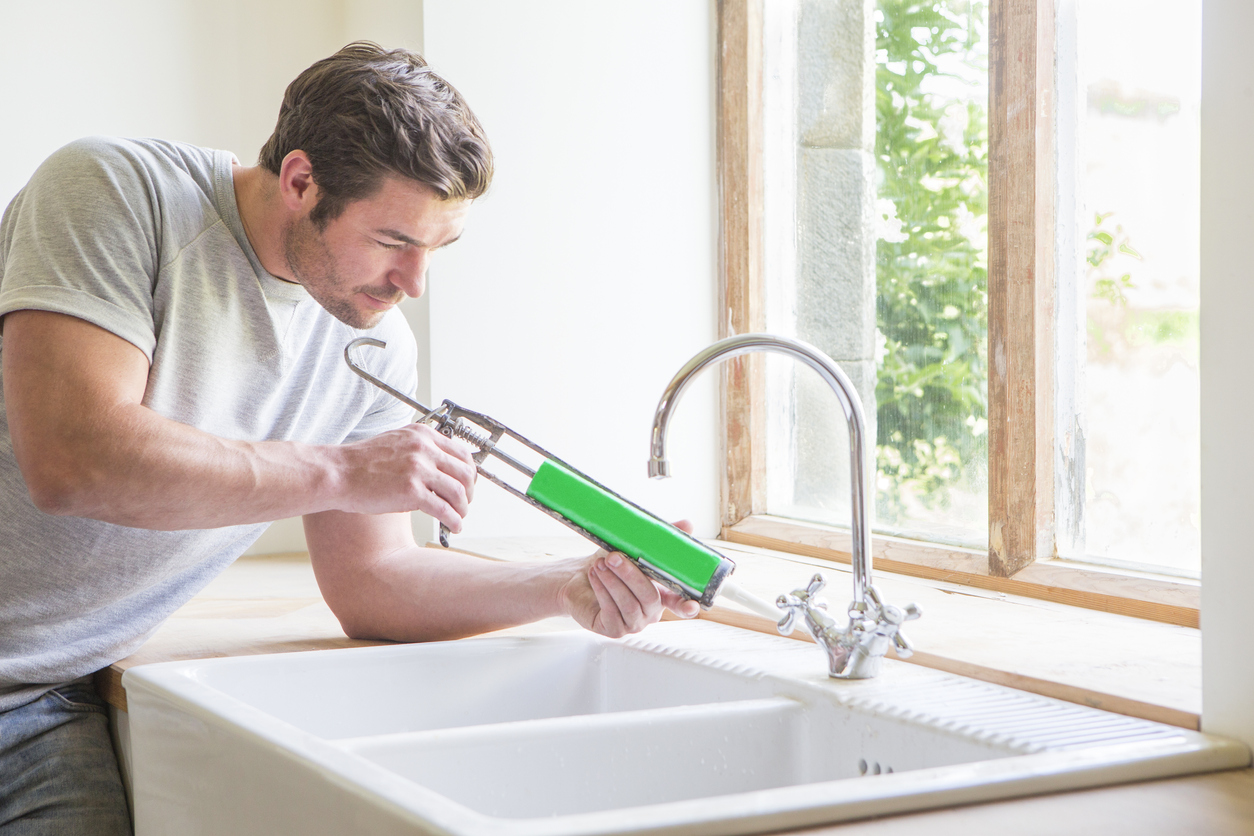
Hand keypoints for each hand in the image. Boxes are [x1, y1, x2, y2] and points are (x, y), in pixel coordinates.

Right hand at [338, 423, 476, 530]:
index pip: (462, 452)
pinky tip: (454, 526)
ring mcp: (419, 469)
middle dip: (470, 491)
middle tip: (466, 502)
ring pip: (459, 491)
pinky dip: (454, 520)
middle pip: (465, 472)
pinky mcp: (412, 491)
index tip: (468, 484)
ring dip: (463, 508)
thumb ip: (419, 450)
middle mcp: (424, 448)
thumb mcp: (396, 443)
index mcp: (422, 435)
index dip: (469, 472)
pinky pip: (444, 509)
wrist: (337, 473)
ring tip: (460, 516)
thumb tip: (439, 467)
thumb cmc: (360, 463)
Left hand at [558, 520, 702, 637]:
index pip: (680, 605)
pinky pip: (611, 611)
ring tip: (600, 563)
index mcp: (661, 595)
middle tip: (615, 557)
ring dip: (613, 581)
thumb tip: (688, 524)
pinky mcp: (614, 629)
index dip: (687, 606)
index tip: (692, 605)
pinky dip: (602, 590)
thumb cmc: (610, 564)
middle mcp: (650, 613)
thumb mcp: (634, 548)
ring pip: (629, 604)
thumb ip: (661, 540)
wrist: (579, 578)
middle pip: (649, 598)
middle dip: (631, 576)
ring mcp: (633, 623)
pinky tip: (595, 575)